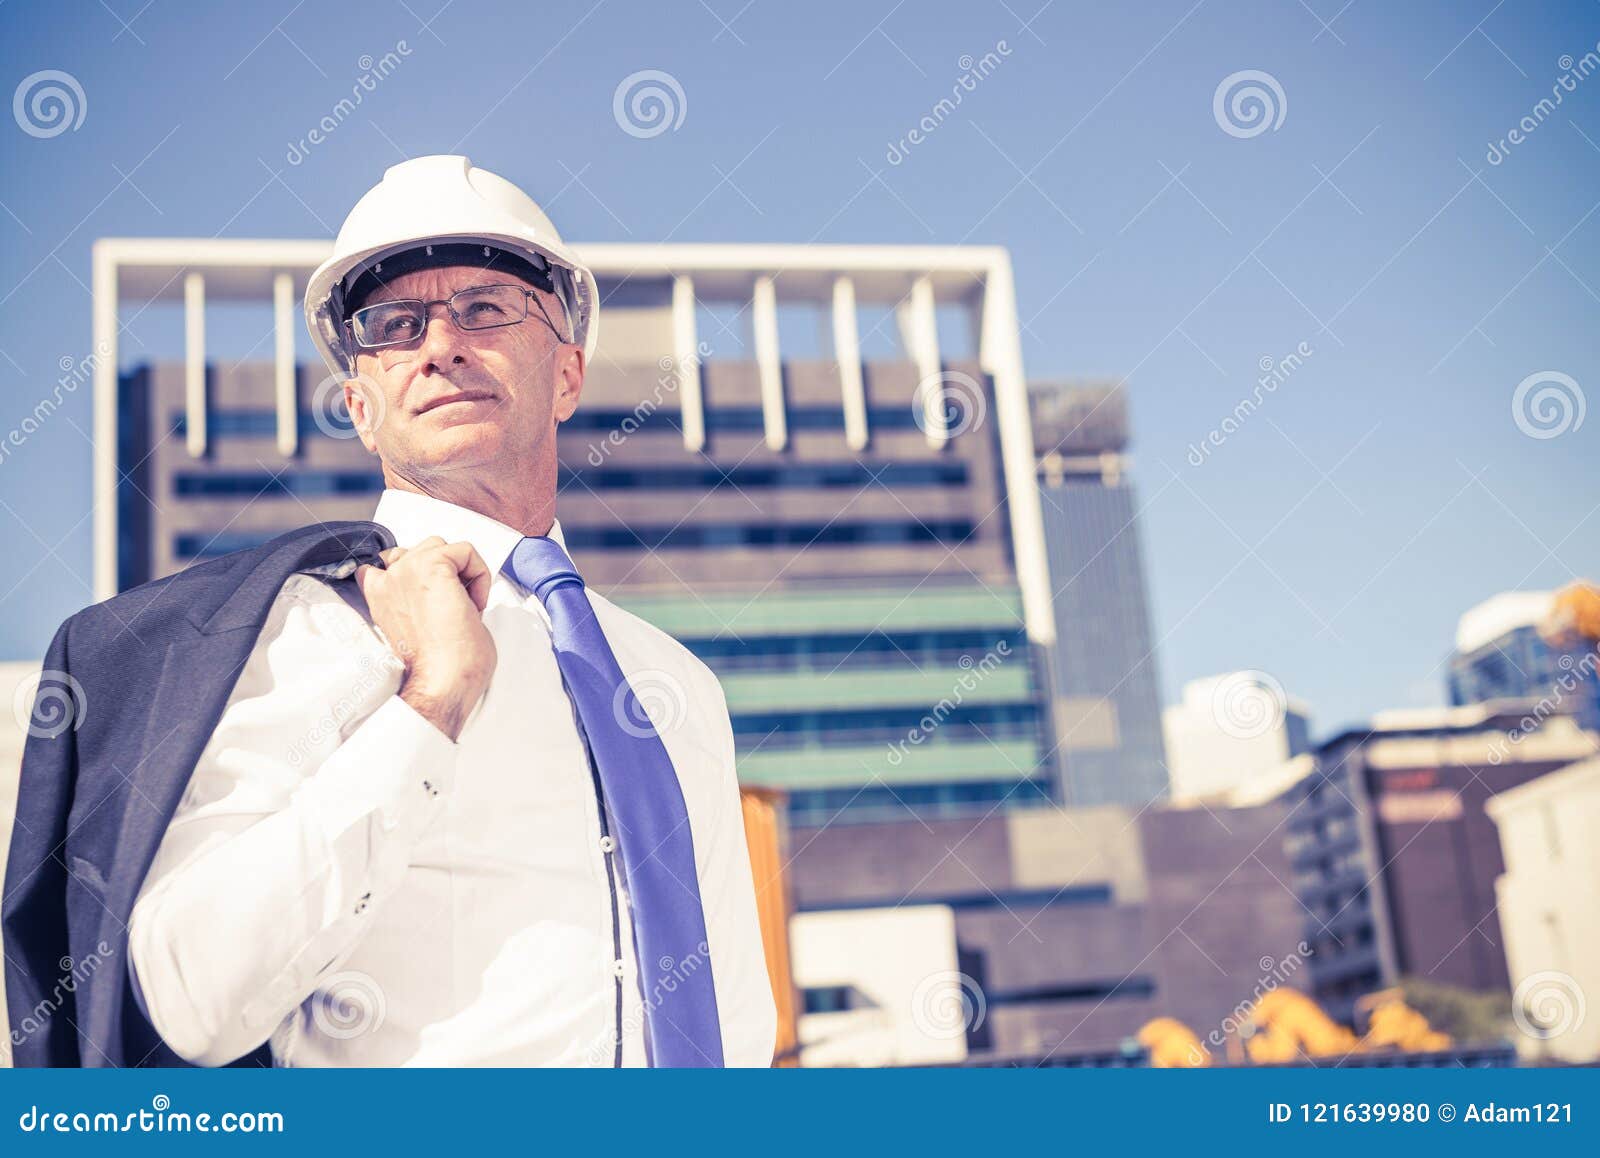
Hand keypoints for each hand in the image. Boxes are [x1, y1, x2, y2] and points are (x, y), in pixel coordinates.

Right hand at [356, 537, 496, 739]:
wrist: (440, 682)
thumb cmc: (436, 668)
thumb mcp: (412, 628)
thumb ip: (414, 601)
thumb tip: (441, 590)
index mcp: (379, 596)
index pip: (386, 562)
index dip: (417, 574)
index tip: (435, 598)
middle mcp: (387, 579)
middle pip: (420, 551)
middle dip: (444, 572)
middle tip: (454, 607)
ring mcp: (407, 570)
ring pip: (442, 546)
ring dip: (461, 572)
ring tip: (465, 605)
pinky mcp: (433, 566)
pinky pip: (465, 551)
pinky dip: (479, 574)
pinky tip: (475, 605)